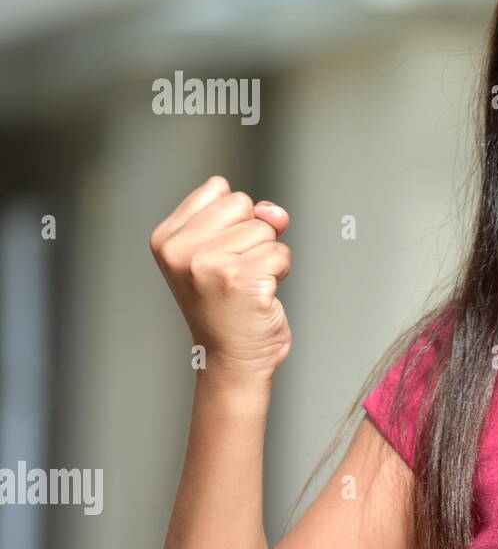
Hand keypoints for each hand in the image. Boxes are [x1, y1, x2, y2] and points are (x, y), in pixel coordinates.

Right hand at [149, 176, 292, 376]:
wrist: (233, 359)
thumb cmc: (230, 305)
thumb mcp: (225, 249)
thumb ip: (248, 216)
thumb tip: (276, 213)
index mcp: (166, 238)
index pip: (220, 189)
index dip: (235, 219)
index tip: (221, 254)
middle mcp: (181, 250)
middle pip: (243, 204)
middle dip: (253, 235)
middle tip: (237, 272)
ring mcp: (208, 265)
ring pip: (266, 228)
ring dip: (268, 257)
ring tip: (247, 284)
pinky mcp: (241, 279)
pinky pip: (281, 253)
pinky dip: (280, 273)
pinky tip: (260, 295)